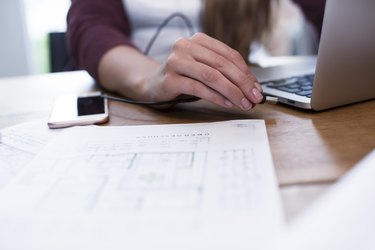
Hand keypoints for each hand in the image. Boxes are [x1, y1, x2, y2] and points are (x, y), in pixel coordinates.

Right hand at [144, 32, 263, 109]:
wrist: (152, 83)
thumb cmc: (182, 76)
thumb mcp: (203, 68)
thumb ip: (223, 72)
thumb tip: (251, 87)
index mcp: (198, 40)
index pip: (229, 55)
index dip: (246, 73)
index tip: (257, 88)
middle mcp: (186, 46)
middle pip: (222, 65)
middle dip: (242, 83)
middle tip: (254, 98)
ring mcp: (176, 62)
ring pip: (212, 76)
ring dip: (232, 92)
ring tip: (243, 103)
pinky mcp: (170, 79)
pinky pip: (199, 88)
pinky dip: (216, 97)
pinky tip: (227, 103)